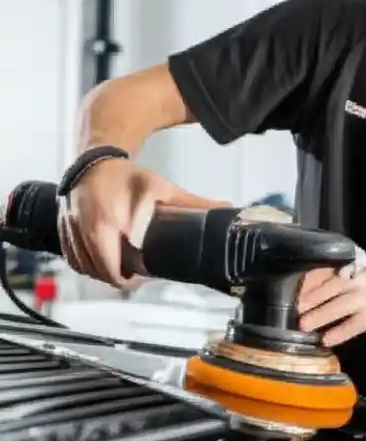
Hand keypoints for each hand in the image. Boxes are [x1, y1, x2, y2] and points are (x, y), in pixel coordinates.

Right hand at [60, 157, 228, 286]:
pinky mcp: (63, 230)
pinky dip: (87, 267)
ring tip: (123, 270)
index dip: (135, 274)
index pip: (119, 266)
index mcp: (112, 222)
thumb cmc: (130, 177)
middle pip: (103, 272)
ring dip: (104, 274)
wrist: (95, 161)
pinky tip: (103, 263)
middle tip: (138, 275)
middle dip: (121, 278)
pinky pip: (73, 260)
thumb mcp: (164, 189)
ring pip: (86, 269)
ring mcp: (72, 229)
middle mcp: (88, 228)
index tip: (148, 271)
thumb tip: (227, 208)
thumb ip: (193, 203)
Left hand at [297, 267, 365, 345]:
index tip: (289, 292)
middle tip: (297, 309)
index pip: (323, 272)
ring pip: (344, 304)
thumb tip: (291, 300)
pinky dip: (341, 332)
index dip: (307, 282)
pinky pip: (356, 324)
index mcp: (345, 271)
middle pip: (335, 285)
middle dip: (315, 296)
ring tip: (305, 326)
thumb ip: (320, 288)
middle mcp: (357, 281)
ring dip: (323, 314)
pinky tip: (327, 340)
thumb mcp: (340, 287)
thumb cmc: (354, 296)